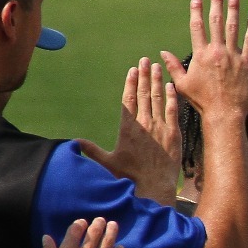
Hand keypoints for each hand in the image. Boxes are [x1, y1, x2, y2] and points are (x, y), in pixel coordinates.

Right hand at [76, 59, 179, 202]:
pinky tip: (170, 85)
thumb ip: (92, 150)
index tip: (132, 70)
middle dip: (144, 75)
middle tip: (145, 60)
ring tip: (157, 66)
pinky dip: (171, 97)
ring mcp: (160, 128)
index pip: (128, 99)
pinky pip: (172, 110)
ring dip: (157, 81)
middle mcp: (143, 124)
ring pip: (158, 98)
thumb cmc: (130, 177)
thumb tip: (73, 143)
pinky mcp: (174, 134)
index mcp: (127, 128)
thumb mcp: (108, 162)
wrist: (154, 186)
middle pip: (143, 94)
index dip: (130, 83)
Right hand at [161, 0, 247, 121]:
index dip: (197, 11)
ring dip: (234, 9)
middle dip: (216, 3)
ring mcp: (233, 56)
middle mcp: (217, 52)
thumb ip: (173, 66)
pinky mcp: (247, 63)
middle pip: (216, 22)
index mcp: (201, 55)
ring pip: (233, 28)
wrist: (224, 113)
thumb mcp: (183, 84)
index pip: (197, 27)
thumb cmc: (203, 101)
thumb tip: (162, 53)